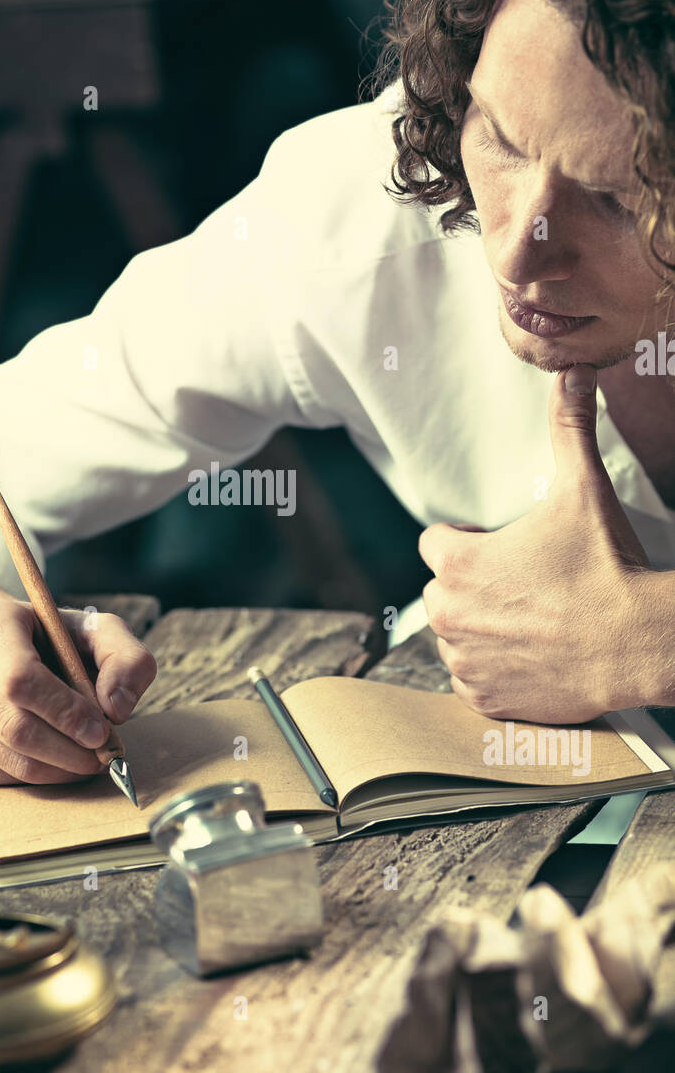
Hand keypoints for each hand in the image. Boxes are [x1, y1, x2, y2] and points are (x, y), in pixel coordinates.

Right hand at [0, 597, 156, 783]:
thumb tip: (116, 708)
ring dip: (60, 768)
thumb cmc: (53, 640)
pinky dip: (40, 777)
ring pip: (8, 757)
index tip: (100, 730)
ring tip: (90, 757)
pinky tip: (61, 759)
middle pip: (12, 725)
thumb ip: (126, 659)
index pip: (19, 678)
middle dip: (68, 749)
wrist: (1, 648)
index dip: (64, 711)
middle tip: (104, 752)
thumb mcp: (98, 631)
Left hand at [419, 365, 651, 722]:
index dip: (469, 541)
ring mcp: (464, 660)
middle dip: (475, 586)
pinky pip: (470, 680)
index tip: (503, 547)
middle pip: (444, 589)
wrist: (636, 642)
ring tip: (531, 620)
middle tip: (526, 586)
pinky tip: (529, 655)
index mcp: (456, 562)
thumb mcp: (585, 489)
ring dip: (482, 628)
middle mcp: (447, 613)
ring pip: (457, 636)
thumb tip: (574, 374)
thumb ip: (569, 428)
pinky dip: (493, 671)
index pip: (436, 543)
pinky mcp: (484, 699)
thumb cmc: (605, 567)